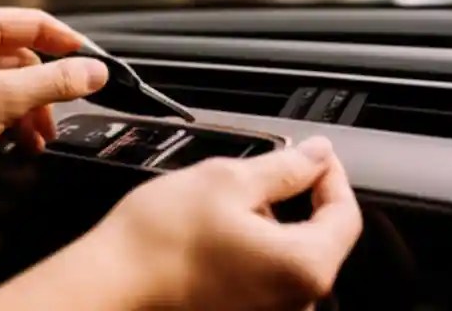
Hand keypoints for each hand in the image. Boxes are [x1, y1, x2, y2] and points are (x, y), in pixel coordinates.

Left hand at [0, 8, 107, 172]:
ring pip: (11, 82)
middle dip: (46, 91)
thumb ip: (56, 82)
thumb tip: (94, 71)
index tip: (92, 62)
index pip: (34, 23)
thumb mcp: (6, 98)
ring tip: (39, 138)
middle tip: (63, 114)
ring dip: (30, 110)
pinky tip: (20, 142)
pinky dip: (12, 119)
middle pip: (24, 57)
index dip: (68, 43)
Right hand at [89, 137, 361, 310]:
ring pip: (285, 261)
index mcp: (305, 267)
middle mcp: (295, 304)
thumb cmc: (158, 241)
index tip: (312, 155)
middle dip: (293, 203)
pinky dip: (246, 257)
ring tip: (218, 210)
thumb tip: (318, 155)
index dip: (331, 175)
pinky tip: (209, 240)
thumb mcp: (226, 181)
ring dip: (266, 229)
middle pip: (317, 241)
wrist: (106, 290)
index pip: (345, 214)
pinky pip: (260, 284)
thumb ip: (285, 167)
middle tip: (253, 177)